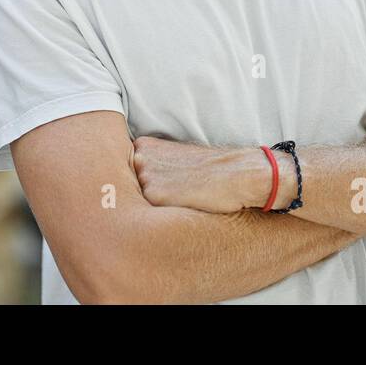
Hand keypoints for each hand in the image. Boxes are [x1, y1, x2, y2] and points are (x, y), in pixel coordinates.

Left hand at [132, 136, 274, 212]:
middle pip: (130, 192)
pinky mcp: (155, 196)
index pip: (128, 177)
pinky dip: (164, 218)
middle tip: (177, 191)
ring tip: (182, 198)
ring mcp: (145, 177)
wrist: (236, 173)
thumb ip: (151, 166)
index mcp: (143, 146)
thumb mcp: (174, 157)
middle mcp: (139, 159)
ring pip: (139, 206)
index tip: (169, 182)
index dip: (149, 185)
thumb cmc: (207, 169)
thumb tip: (133, 184)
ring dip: (155, 209)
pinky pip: (150, 217)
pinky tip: (183, 207)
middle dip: (148, 197)